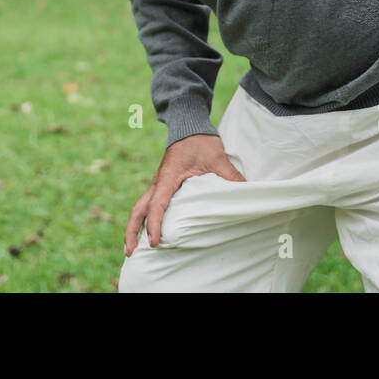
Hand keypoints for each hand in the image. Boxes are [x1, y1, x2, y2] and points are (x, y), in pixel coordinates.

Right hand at [123, 133, 245, 255]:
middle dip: (132, 231)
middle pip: (138, 209)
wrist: (189, 126)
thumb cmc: (201, 141)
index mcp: (168, 177)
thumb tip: (247, 192)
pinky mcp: (162, 185)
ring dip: (134, 227)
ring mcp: (158, 184)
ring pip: (140, 207)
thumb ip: (231, 175)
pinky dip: (144, 220)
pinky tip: (148, 232)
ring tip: (133, 249)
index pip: (157, 205)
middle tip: (130, 253)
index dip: (155, 224)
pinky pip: (148, 205)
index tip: (155, 242)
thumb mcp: (218, 157)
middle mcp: (158, 182)